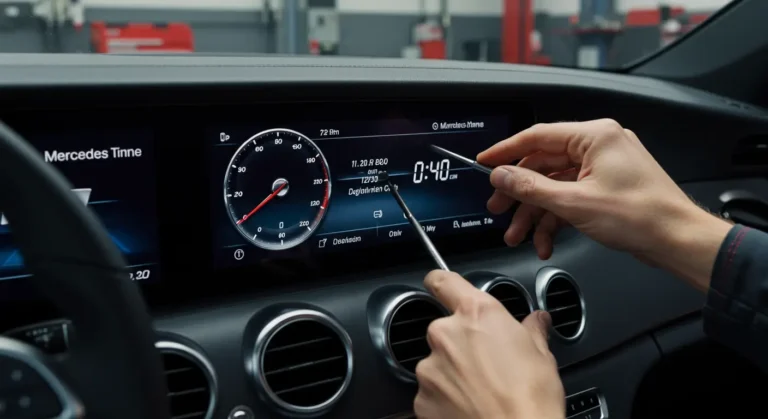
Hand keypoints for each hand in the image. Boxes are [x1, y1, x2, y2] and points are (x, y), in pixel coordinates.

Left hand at [414, 270, 564, 418]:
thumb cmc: (531, 400)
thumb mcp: (541, 356)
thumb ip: (532, 330)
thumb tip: (537, 320)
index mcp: (476, 314)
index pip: (443, 281)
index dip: (441, 282)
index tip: (441, 285)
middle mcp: (446, 334)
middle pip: (445, 328)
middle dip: (461, 343)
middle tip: (487, 362)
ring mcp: (430, 368)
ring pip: (437, 362)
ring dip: (453, 371)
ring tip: (481, 389)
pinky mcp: (421, 398)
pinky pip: (431, 391)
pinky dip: (445, 397)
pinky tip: (469, 406)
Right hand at [477, 119, 731, 289]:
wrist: (677, 240)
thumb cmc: (642, 216)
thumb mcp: (574, 203)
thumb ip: (531, 187)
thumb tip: (502, 175)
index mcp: (594, 136)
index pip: (537, 136)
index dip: (506, 151)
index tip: (484, 162)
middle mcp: (598, 146)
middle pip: (543, 164)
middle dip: (519, 192)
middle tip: (499, 208)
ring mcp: (603, 168)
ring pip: (554, 185)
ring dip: (534, 213)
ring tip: (519, 235)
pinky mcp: (605, 187)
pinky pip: (569, 197)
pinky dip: (555, 218)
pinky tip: (545, 240)